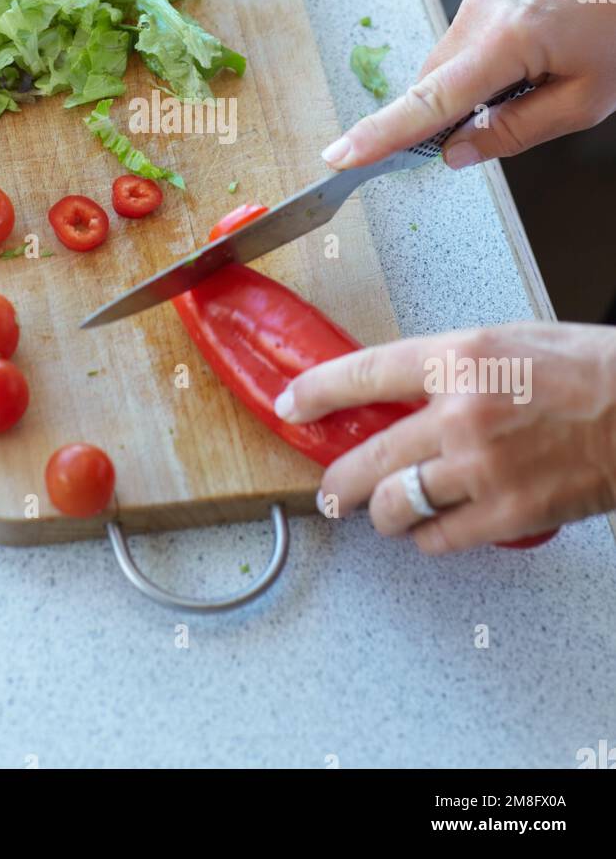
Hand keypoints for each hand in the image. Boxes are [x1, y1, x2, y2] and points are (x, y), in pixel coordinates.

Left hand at [274, 322, 615, 551]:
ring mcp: (482, 467)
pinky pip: (440, 538)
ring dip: (382, 514)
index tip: (292, 405)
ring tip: (383, 513)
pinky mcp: (508, 512)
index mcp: (461, 357)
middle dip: (337, 482)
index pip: (365, 373)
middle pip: (368, 458)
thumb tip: (404, 391)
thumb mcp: (508, 340)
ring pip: (395, 506)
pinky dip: (428, 538)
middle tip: (329, 490)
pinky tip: (433, 528)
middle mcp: (462, 413)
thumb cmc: (588, 369)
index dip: (317, 392)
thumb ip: (451, 366)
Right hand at [323, 0, 615, 170]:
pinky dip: (480, 67)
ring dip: (470, 90)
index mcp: (507, 40)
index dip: (382, 134)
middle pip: (434, 85)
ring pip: (448, 66)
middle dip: (449, 117)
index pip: (430, 101)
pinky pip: (464, 43)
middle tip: (491, 131)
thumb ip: (514, 132)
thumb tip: (457, 153)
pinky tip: (525, 65)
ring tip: (531, 85)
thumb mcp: (584, 100)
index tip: (342, 155)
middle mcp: (481, 12)